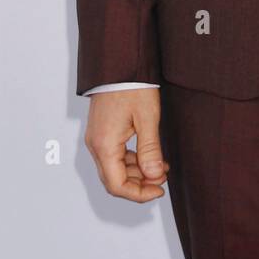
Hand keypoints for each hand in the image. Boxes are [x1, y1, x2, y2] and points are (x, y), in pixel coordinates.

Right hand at [84, 87, 168, 202]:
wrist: (119, 63)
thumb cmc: (131, 85)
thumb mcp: (147, 118)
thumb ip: (150, 150)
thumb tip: (154, 176)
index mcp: (104, 145)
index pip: (117, 185)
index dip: (139, 194)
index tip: (159, 190)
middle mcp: (95, 145)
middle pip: (114, 180)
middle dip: (140, 184)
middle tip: (163, 179)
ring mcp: (96, 138)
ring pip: (114, 169)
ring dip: (137, 173)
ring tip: (160, 167)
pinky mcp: (101, 132)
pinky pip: (114, 155)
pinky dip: (131, 161)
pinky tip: (148, 156)